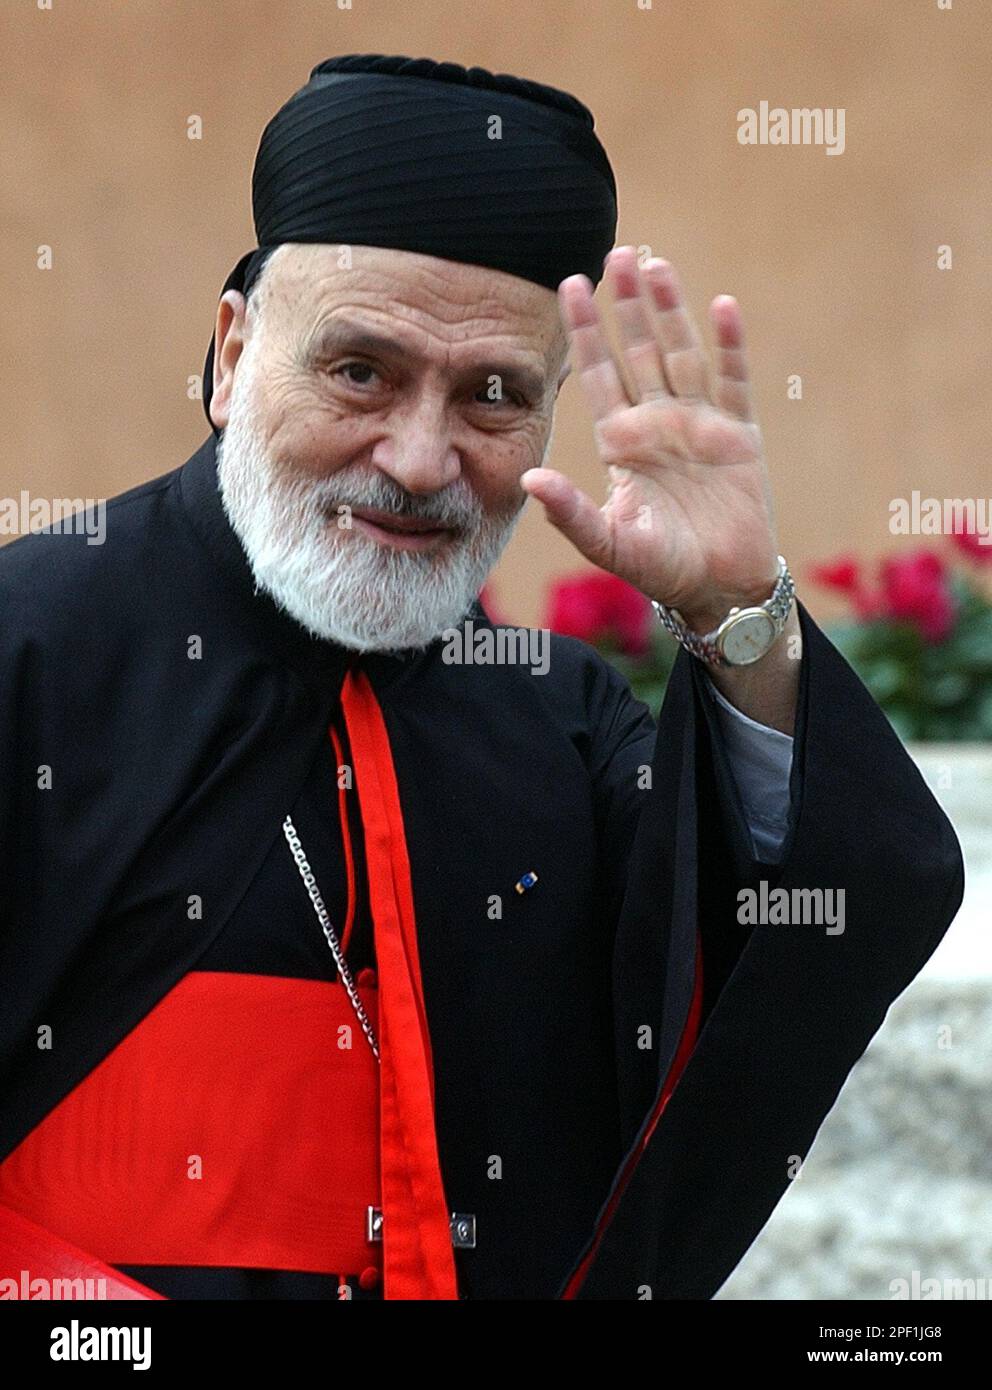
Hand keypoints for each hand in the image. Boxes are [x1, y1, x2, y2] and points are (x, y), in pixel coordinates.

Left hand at [521, 246, 780, 632]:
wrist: (720, 589)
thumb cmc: (661, 569)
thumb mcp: (608, 544)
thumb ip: (569, 512)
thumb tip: (529, 478)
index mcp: (621, 443)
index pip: (599, 374)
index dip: (586, 331)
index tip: (570, 284)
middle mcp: (657, 423)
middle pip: (640, 350)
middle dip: (628, 304)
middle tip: (617, 252)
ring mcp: (699, 424)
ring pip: (683, 353)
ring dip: (671, 310)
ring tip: (657, 264)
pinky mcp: (740, 435)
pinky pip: (733, 381)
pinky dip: (730, 345)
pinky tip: (722, 307)